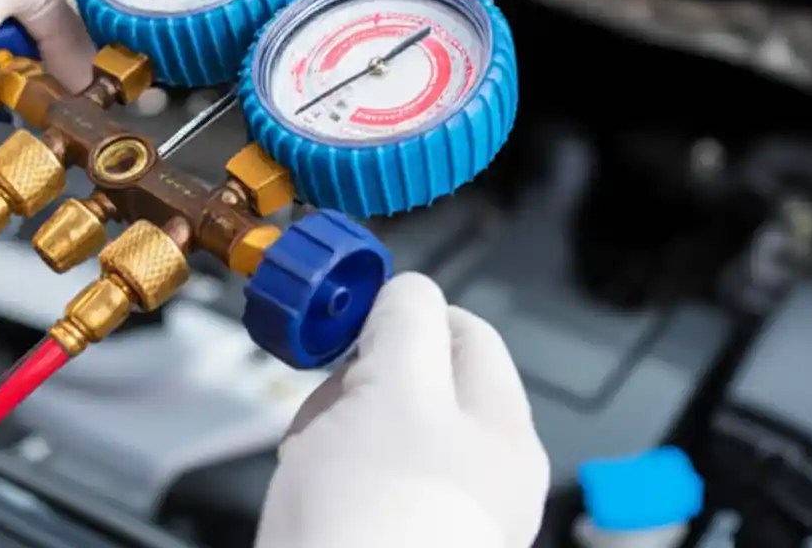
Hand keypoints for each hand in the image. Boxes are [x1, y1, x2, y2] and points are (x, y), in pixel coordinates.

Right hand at [255, 273, 549, 547]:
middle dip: (357, 377)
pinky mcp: (389, 535)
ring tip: (311, 454)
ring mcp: (435, 509)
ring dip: (332, 422)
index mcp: (501, 430)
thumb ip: (407, 325)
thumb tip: (406, 287)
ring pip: (374, 426)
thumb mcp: (396, 391)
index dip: (403, 313)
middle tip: (325, 396)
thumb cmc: (378, 528)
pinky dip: (323, 467)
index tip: (351, 315)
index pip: (463, 332)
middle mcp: (479, 473)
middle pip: (414, 379)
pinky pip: (354, 474)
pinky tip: (310, 487)